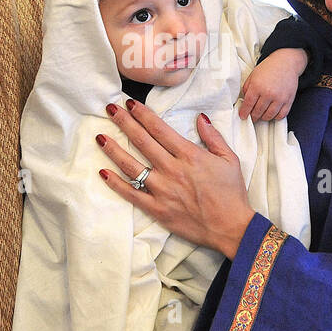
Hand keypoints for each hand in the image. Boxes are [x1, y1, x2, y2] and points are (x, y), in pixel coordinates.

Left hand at [96, 100, 255, 257]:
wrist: (231, 227)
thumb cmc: (231, 193)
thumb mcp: (230, 159)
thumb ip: (213, 137)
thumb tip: (200, 117)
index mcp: (189, 155)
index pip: (159, 129)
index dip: (142, 114)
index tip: (130, 103)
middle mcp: (172, 169)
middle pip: (142, 141)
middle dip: (124, 122)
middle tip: (110, 109)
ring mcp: (162, 190)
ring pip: (132, 166)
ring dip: (114, 150)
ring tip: (100, 137)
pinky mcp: (157, 209)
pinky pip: (132, 194)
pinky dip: (116, 183)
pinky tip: (103, 172)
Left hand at [239, 48, 307, 120]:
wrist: (286, 62)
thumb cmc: (268, 68)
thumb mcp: (253, 75)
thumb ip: (247, 88)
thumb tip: (244, 101)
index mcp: (257, 86)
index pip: (248, 104)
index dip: (244, 112)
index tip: (242, 116)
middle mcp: (268, 93)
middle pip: (258, 112)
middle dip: (253, 116)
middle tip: (252, 116)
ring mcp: (279, 98)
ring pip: (269, 115)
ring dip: (263, 118)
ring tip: (261, 115)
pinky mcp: (288, 100)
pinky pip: (281, 115)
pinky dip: (275, 117)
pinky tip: (272, 114)